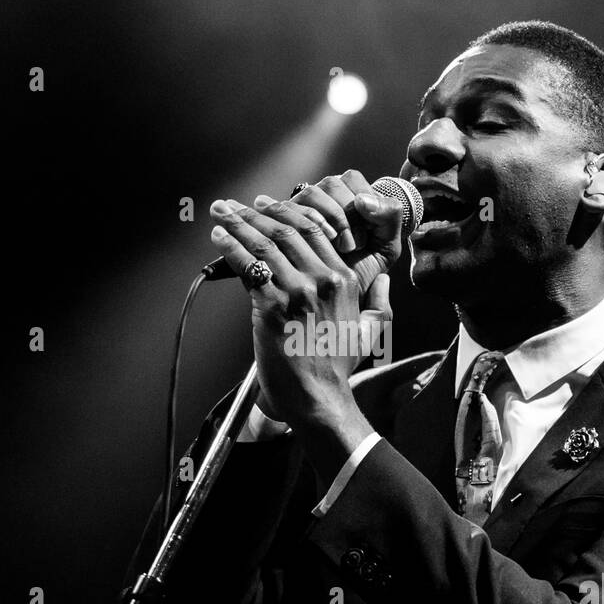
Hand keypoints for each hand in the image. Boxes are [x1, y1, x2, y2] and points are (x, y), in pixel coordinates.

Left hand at [208, 191, 392, 470]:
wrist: (319, 398)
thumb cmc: (337, 369)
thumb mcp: (371, 332)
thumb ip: (380, 302)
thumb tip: (384, 281)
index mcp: (345, 280)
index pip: (313, 232)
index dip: (285, 213)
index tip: (266, 205)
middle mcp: (323, 280)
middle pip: (286, 232)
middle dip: (255, 213)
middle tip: (234, 205)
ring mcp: (298, 292)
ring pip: (265, 246)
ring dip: (238, 226)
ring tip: (221, 214)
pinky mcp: (273, 308)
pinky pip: (250, 269)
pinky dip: (232, 250)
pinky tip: (219, 239)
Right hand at [287, 170, 406, 292]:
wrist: (338, 298)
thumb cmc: (362, 272)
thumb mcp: (386, 246)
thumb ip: (389, 217)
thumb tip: (363, 199)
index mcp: (350, 196)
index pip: (352, 178)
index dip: (360, 202)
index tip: (366, 236)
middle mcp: (324, 197)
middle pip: (331, 184)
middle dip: (345, 214)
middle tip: (353, 246)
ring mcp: (302, 207)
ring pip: (312, 193)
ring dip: (328, 220)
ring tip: (339, 248)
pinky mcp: (283, 221)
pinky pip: (293, 210)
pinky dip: (309, 226)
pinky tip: (319, 249)